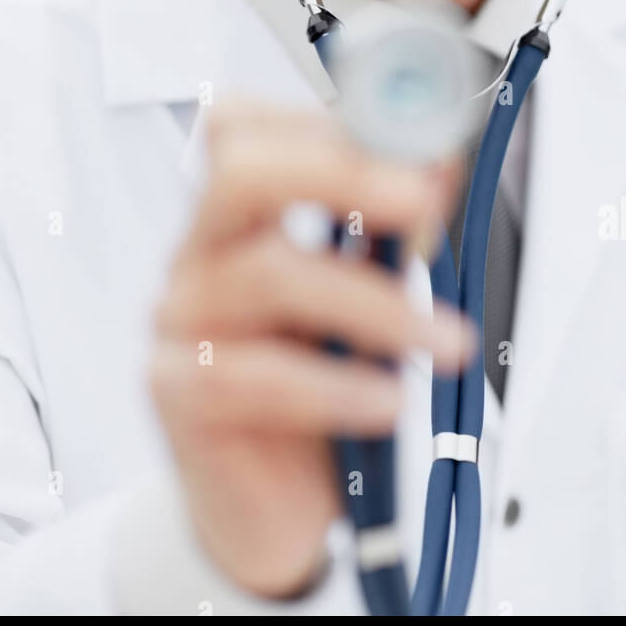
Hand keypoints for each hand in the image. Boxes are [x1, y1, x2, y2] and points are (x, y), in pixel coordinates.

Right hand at [148, 99, 474, 597]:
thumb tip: (440, 165)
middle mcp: (199, 255)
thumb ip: (394, 231)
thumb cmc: (318, 388)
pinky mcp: (178, 393)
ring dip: (377, 304)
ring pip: (269, 275)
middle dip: (341, 173)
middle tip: (423, 200)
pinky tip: (388, 400)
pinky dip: (337, 386)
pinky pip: (256, 377)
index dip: (320, 118)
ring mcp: (180, 321)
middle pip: (241, 173)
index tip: (408, 138)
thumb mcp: (366, 297)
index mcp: (237, 218)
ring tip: (447, 341)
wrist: (275, 507)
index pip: (244, 127)